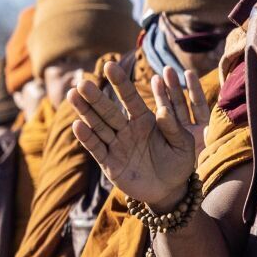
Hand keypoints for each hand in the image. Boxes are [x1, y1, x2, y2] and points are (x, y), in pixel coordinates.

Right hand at [68, 60, 206, 211]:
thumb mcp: (184, 145)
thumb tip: (163, 110)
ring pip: (98, 126)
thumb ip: (174, 129)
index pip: (130, 98)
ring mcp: (117, 146)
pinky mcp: (110, 164)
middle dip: (95, 97)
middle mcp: (127, 129)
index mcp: (145, 120)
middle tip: (82, 83)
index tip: (110, 66)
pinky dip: (87, 138)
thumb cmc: (178, 164)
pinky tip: (77, 125)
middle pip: (108, 110)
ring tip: (72, 95)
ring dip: (85, 111)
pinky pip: (97, 149)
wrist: (170, 191)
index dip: (120, 83)